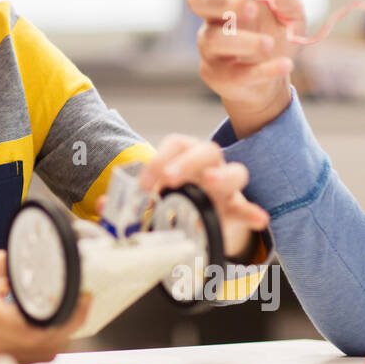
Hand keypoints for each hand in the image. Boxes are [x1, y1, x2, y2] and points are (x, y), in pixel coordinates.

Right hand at [0, 251, 90, 363]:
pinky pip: (33, 359)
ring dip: (62, 336)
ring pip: (43, 355)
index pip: (34, 326)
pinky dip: (48, 344)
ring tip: (71, 312)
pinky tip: (53, 326)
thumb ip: (15, 267)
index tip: (82, 297)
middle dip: (71, 324)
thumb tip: (45, 263)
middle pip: (45, 344)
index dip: (66, 316)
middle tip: (84, 301)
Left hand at [137, 134, 268, 259]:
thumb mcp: (154, 194)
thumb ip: (133, 198)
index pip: (176, 144)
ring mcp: (227, 185)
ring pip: (236, 172)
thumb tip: (105, 205)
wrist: (199, 215)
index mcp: (186, 155)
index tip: (143, 185)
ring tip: (211, 182)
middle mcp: (210, 164)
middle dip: (188, 161)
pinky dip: (252, 213)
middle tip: (170, 177)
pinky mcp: (237, 208)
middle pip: (208, 150)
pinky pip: (247, 208)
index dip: (159, 160)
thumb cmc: (174, 196)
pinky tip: (258, 219)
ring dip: (223, 176)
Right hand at [187, 0, 301, 137]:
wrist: (272, 81)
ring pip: (214, 39)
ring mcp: (211, 48)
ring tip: (269, 45)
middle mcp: (213, 19)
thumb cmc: (277, 37)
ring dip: (244, 41)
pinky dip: (263, 69)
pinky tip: (285, 65)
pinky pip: (235, 73)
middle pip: (199, 0)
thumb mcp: (291, 15)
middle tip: (252, 9)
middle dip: (222, 1)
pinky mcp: (217, 75)